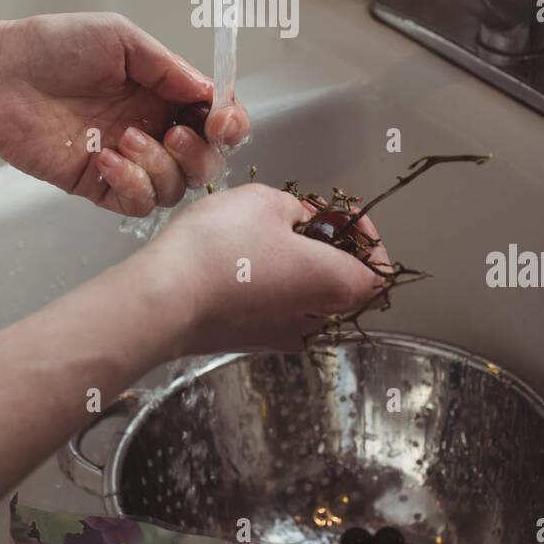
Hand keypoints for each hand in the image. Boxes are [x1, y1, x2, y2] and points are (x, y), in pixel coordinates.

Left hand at [0, 14, 248, 215]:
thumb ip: (169, 68)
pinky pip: (138, 202)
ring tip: (125, 138)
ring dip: (160, 166)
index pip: (214, 118)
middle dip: (200, 152)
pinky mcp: (98, 185)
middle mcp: (150, 128)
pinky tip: (106, 159)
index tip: (221, 120)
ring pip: (176, 188)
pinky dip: (132, 184)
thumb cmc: (52, 47)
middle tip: (175, 132)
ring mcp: (127, 161)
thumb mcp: (121, 38)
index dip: (229, 124)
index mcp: (161, 92)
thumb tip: (210, 92)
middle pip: (206, 161)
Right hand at [145, 182, 387, 355]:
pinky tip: (242, 261)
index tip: (346, 218)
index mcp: (336, 285)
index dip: (368, 240)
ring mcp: (281, 337)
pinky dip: (271, 286)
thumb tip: (296, 218)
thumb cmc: (218, 251)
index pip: (381, 273)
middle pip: (346, 289)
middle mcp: (316, 321)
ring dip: (300, 269)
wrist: (163, 299)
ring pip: (309, 302)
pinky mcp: (249, 341)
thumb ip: (295, 209)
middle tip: (308, 222)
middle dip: (332, 251)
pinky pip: (276, 312)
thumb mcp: (265, 202)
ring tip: (269, 236)